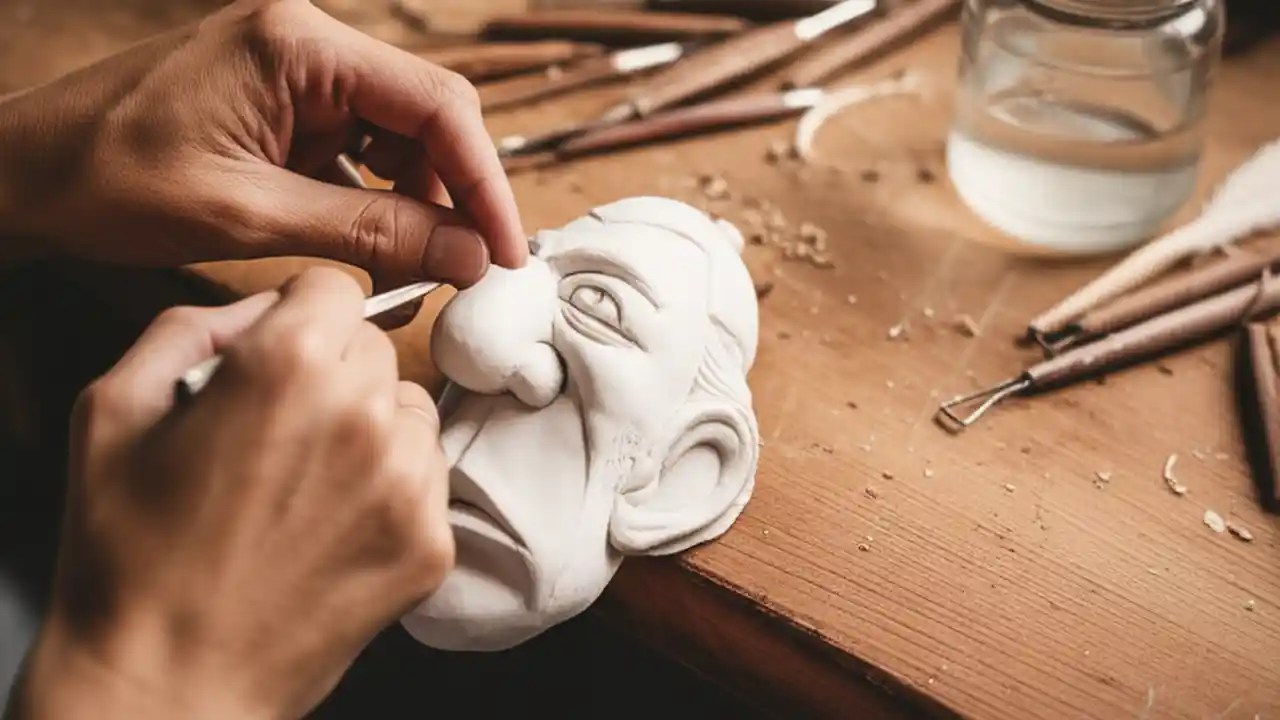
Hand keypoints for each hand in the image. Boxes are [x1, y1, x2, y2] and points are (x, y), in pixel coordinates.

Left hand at [0, 0, 526, 320]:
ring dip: (417, 206)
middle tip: (469, 272)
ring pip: (399, 139)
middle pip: (427, 117)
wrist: (20, 173)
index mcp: (298, 45)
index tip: (505, 252)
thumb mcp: (247, 215)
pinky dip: (376, 203)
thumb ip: (369, 233)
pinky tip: (375, 248)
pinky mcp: (283, 105)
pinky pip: (360, 152)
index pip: (435, 106)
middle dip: (454, 197)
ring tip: (416, 271)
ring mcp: (295, 72)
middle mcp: (306, 43)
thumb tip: (467, 255)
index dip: (484, 183)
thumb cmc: (104, 179)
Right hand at [6, 268, 452, 719]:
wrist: (167, 680)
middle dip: (332, 370)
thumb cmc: (128, 550)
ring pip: (409, 409)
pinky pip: (428, 477)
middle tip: (278, 429)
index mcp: (289, 365)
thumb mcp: (115, 407)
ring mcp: (408, 482)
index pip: (337, 287)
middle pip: (374, 347)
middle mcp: (364, 413)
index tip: (282, 349)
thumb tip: (260, 308)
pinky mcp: (431, 541)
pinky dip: (391, 489)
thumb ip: (193, 328)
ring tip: (305, 483)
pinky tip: (332, 525)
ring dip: (370, 427)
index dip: (302, 313)